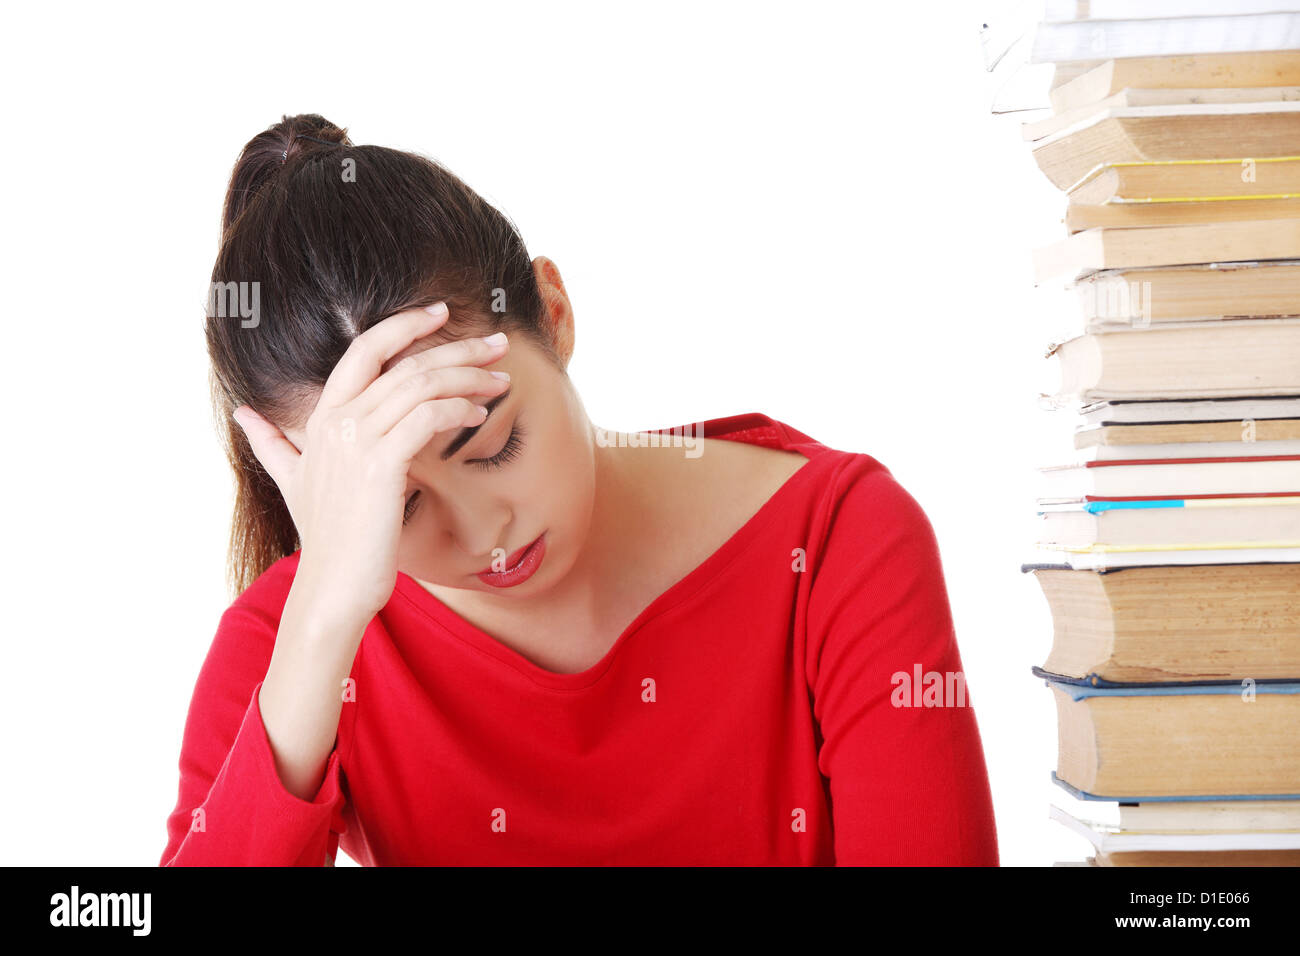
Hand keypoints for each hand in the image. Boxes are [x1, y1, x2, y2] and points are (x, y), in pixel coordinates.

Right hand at [232, 303, 510, 621]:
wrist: (332, 587)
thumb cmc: (325, 538)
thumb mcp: (291, 480)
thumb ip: (272, 442)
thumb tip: (244, 415)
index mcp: (321, 417)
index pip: (364, 350)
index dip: (404, 325)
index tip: (443, 312)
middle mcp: (337, 421)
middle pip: (404, 363)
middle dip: (457, 348)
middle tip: (496, 343)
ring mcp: (356, 442)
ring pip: (421, 385)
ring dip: (468, 378)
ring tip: (500, 382)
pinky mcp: (380, 466)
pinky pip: (427, 418)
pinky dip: (457, 409)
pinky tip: (478, 414)